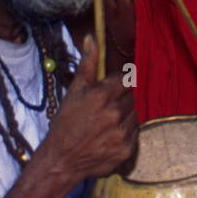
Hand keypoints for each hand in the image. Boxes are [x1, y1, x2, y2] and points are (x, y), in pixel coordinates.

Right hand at [38, 36, 137, 185]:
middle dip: (121, 101)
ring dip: (124, 117)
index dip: (119, 85)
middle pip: (132, 98)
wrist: (62, 159)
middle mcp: (115, 113)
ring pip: (134, 115)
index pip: (127, 81)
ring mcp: (122, 133)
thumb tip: (92, 38)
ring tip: (105, 124)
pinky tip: (109, 136)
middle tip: (104, 110)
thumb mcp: (73, 92)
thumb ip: (87, 65)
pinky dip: (125, 133)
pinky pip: (135, 134)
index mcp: (103, 96)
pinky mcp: (127, 149)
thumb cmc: (65, 124)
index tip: (111, 91)